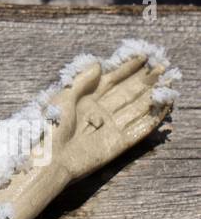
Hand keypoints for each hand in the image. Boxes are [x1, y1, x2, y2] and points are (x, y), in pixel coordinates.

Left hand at [46, 55, 172, 181]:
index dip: (127, 69)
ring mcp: (111, 128)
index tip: (144, 56)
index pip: (111, 80)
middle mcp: (101, 112)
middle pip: (127, 92)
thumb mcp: (62, 100)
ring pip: (137, 108)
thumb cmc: (49, 130)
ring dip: (152, 95)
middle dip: (145, 80)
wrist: (50, 161)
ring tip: (168, 81)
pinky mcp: (119, 144)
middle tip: (162, 67)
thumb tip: (99, 64)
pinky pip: (140, 129)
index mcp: (86, 100)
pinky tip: (165, 106)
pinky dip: (154, 118)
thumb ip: (80, 82)